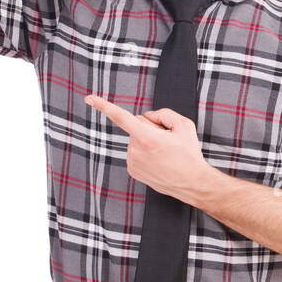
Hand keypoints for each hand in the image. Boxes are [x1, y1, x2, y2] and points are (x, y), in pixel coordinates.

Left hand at [85, 95, 213, 204]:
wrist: (192, 182)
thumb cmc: (189, 154)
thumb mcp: (184, 125)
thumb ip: (164, 113)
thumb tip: (148, 116)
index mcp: (147, 137)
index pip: (121, 117)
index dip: (103, 105)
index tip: (88, 98)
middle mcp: (135, 150)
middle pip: (136, 125)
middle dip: (149, 128)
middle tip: (168, 141)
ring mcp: (132, 162)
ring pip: (136, 140)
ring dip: (148, 142)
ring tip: (165, 154)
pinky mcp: (132, 170)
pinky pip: (135, 152)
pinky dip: (146, 153)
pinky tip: (159, 161)